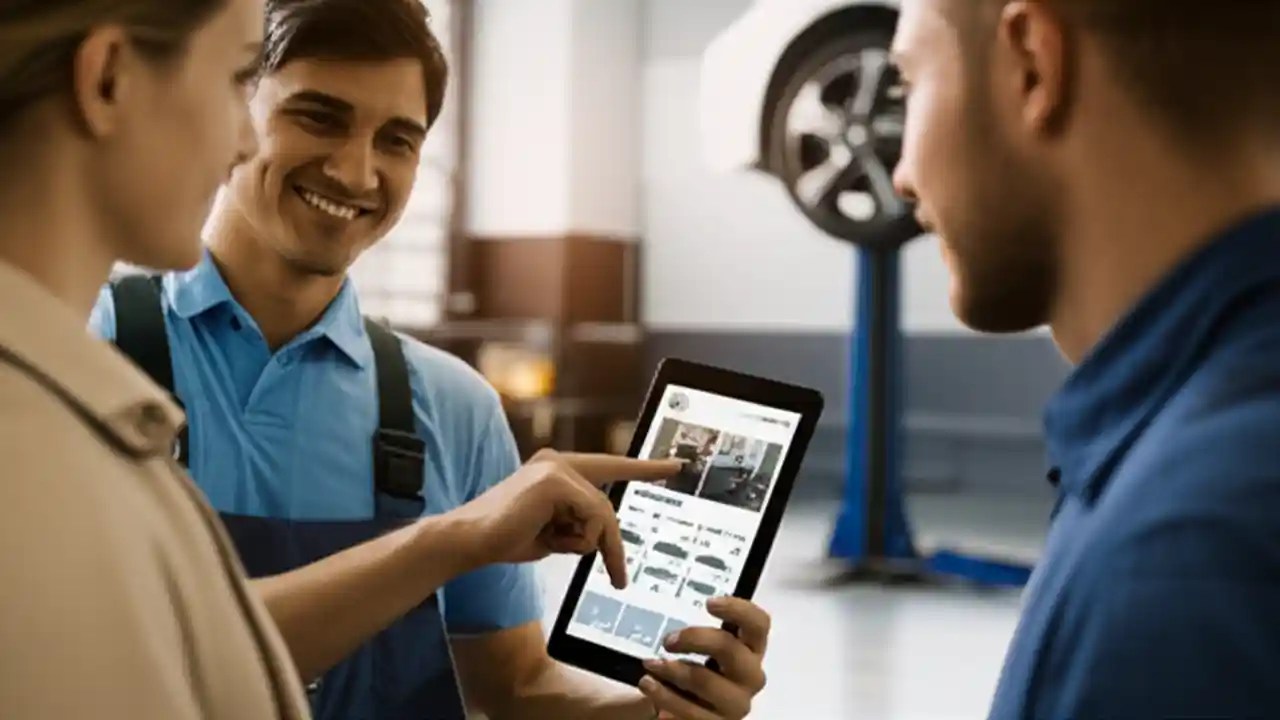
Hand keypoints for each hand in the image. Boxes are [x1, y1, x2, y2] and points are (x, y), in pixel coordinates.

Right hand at [449, 449, 680, 587]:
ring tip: (554, 547)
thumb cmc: (506, 539)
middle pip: (606, 504)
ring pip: (601, 513)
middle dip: (612, 544)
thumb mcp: (554, 532)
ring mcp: (556, 467)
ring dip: (587, 543)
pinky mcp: (555, 480)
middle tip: (620, 578)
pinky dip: (579, 539)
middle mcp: (558, 460)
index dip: (644, 468)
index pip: (610, 466)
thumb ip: (578, 523)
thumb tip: (602, 534)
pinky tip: (550, 538)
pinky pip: (591, 516)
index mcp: (557, 468)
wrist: (470, 541)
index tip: (675, 466)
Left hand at [638, 597, 769, 719]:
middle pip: (730, 649)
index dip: (738, 609)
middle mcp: (751, 677)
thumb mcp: (702, 649)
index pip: (758, 624)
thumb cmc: (696, 671)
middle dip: (695, 639)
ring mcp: (737, 705)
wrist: (687, 710)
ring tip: (648, 669)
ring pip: (706, 682)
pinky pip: (692, 714)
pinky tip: (651, 692)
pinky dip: (666, 699)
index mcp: (751, 649)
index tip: (709, 603)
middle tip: (667, 640)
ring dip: (672, 672)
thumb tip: (670, 597)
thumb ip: (700, 631)